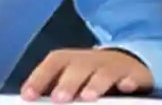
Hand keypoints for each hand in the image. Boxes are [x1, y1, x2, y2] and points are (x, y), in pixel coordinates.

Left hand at [21, 48, 152, 101]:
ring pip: (105, 72)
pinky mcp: (134, 74)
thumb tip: (31, 100)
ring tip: (88, 97)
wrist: (126, 63)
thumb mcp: (71, 80)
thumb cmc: (89, 77)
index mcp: (70, 60)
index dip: (39, 78)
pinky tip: (126, 88)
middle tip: (59, 99)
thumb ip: (54, 90)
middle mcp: (90, 60)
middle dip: (68, 83)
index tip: (27, 96)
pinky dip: (129, 82)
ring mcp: (113, 66)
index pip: (53, 64)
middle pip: (79, 67)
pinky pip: (132, 77)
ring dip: (95, 84)